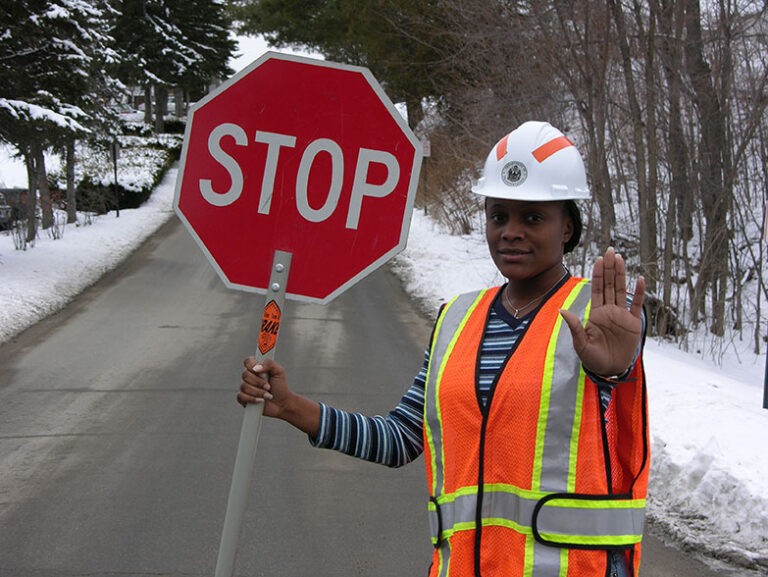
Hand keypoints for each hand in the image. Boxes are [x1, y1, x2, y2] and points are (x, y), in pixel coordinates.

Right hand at [236, 357, 320, 436]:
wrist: (284, 403)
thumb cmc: (282, 387)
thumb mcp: (279, 372)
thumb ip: (269, 364)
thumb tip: (256, 368)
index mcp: (256, 368)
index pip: (247, 361)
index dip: (251, 364)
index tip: (260, 369)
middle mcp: (249, 377)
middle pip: (245, 375)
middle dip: (258, 382)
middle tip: (269, 386)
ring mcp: (245, 388)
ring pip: (244, 387)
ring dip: (258, 392)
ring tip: (268, 395)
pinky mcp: (244, 400)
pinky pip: (241, 397)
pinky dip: (252, 399)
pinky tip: (261, 401)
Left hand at [560, 247, 644, 376]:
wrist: (610, 370)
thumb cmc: (593, 359)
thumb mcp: (581, 343)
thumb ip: (574, 327)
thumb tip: (562, 310)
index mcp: (596, 313)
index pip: (596, 289)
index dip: (598, 274)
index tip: (599, 260)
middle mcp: (609, 311)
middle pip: (609, 285)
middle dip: (609, 268)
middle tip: (610, 251)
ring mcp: (622, 316)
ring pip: (621, 290)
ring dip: (621, 275)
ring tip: (620, 259)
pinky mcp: (633, 324)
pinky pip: (637, 305)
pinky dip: (638, 293)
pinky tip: (639, 279)